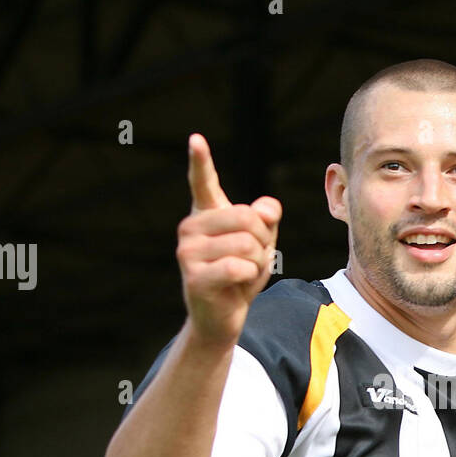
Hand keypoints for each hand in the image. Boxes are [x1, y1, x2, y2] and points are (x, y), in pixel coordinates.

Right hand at [176, 133, 281, 347]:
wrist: (223, 317)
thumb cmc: (240, 276)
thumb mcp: (261, 244)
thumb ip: (267, 220)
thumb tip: (267, 208)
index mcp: (205, 214)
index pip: (202, 182)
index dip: (200, 160)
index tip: (195, 139)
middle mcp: (190, 228)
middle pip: (247, 217)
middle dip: (264, 240)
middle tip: (254, 258)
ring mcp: (188, 253)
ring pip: (247, 244)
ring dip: (258, 262)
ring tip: (245, 273)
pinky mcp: (194, 278)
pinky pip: (239, 267)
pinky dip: (250, 277)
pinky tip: (238, 286)